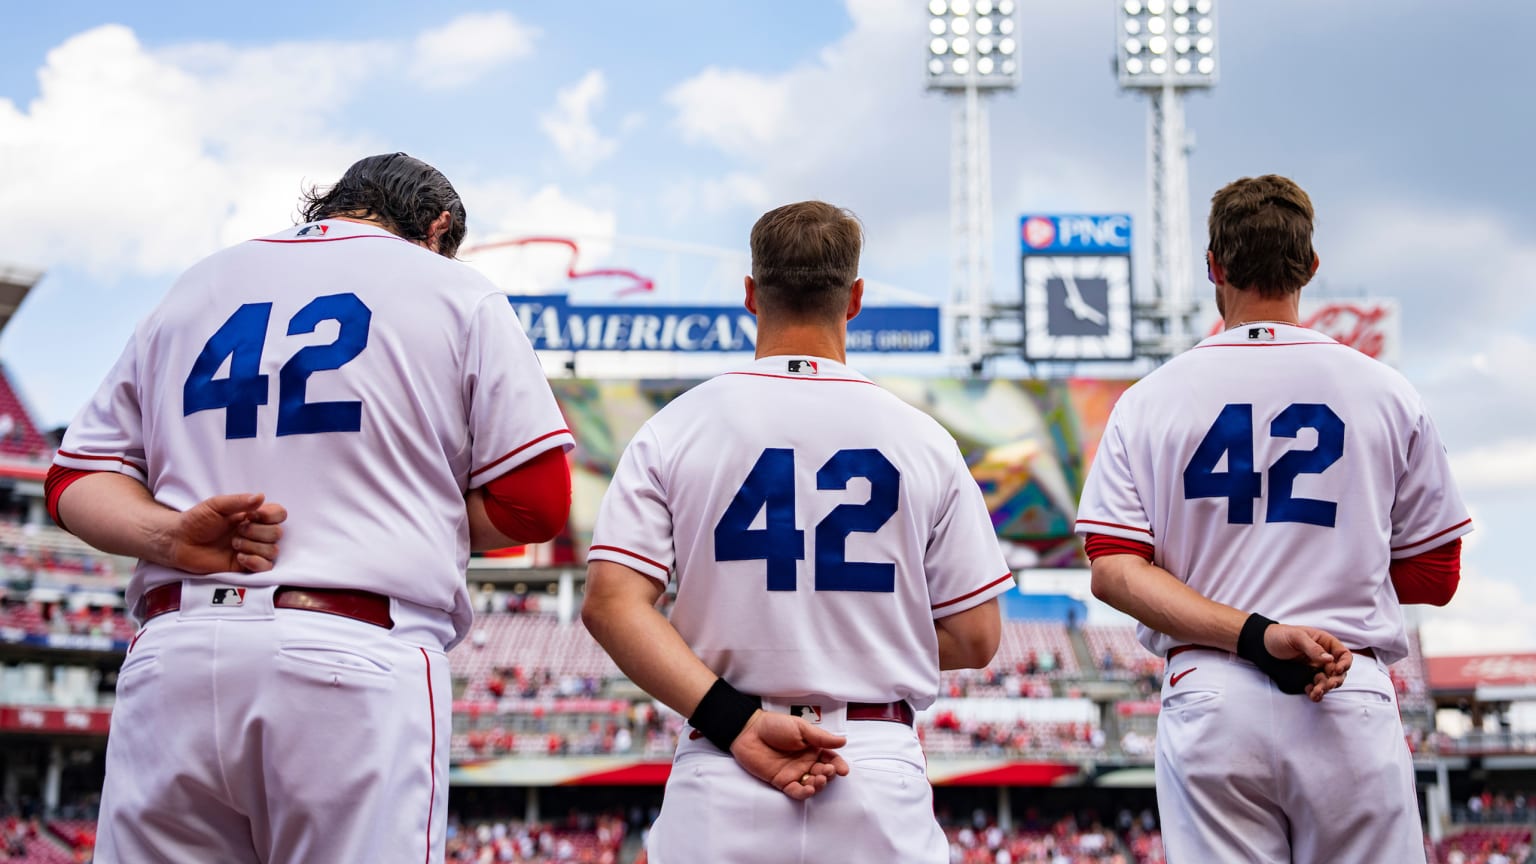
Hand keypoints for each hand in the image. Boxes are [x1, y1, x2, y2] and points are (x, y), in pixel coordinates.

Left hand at [164, 493, 287, 574]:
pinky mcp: (246, 566)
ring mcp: (252, 550)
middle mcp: (256, 532)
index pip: (279, 514)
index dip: (271, 516)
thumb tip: (261, 497)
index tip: (251, 516)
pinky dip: (256, 562)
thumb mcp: (216, 505)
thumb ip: (239, 501)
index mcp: (252, 516)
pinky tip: (240, 558)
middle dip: (257, 532)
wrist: (179, 542)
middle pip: (277, 533)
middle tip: (237, 531)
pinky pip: (266, 567)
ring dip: (253, 547)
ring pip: (273, 550)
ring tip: (233, 545)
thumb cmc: (196, 520)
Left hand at [729, 710, 850, 800]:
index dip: (838, 765)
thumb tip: (843, 741)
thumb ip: (821, 737)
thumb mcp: (801, 727)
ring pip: (812, 784)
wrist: (749, 732)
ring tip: (819, 779)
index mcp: (812, 747)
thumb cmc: (774, 725)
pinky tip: (809, 788)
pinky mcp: (782, 782)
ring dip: (819, 785)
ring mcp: (794, 773)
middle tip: (827, 771)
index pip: (830, 758)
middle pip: (824, 773)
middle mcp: (805, 761)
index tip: (843, 770)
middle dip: (829, 774)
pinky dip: (804, 793)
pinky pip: (796, 791)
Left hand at [1263, 624, 1352, 701]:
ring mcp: (1315, 668)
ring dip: (1325, 688)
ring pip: (1328, 681)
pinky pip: (1316, 687)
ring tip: (1316, 692)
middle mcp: (1324, 657)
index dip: (1345, 663)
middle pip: (1339, 672)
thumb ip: (1313, 648)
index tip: (1337, 670)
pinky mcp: (1306, 677)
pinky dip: (1315, 692)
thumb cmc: (1280, 635)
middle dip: (1335, 680)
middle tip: (1327, 685)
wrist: (1262, 645)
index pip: (1344, 655)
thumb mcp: (1296, 637)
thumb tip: (1329, 659)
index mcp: (1325, 643)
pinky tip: (1311, 693)